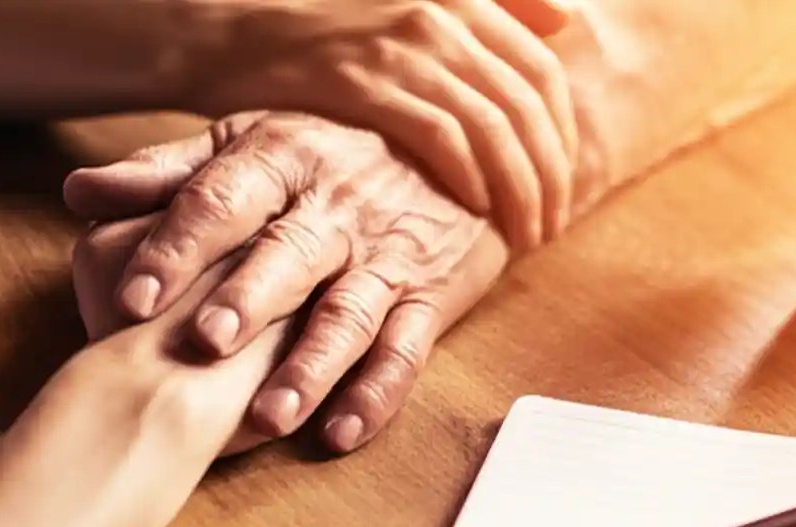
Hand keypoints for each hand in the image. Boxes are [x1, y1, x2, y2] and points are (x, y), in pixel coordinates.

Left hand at [68, 112, 511, 453]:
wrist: (449, 154)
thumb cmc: (327, 159)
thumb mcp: (251, 144)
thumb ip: (168, 173)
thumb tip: (80, 191)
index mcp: (281, 162)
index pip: (222, 200)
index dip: (178, 247)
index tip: (133, 298)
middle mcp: (335, 210)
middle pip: (289, 254)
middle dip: (249, 300)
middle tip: (206, 343)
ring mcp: (385, 258)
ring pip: (350, 313)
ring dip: (312, 364)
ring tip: (270, 416)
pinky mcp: (428, 299)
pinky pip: (408, 349)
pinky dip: (378, 393)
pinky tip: (341, 433)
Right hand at [173, 0, 574, 249]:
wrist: (231, 25)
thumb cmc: (326, 27)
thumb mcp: (413, 5)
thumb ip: (490, 8)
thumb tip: (563, 20)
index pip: (542, 73)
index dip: (564, 135)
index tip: (563, 184)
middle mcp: (442, 16)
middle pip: (529, 106)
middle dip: (552, 175)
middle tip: (554, 225)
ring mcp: (403, 48)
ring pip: (494, 128)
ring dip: (521, 189)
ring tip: (526, 235)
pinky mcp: (364, 82)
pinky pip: (442, 136)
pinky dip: (470, 177)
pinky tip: (477, 209)